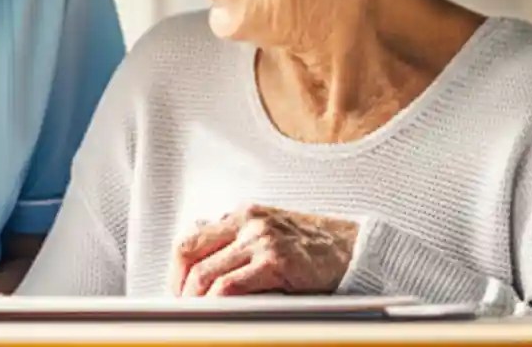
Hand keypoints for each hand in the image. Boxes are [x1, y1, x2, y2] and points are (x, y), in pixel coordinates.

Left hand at [169, 204, 357, 296]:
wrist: (356, 249)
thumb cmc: (313, 246)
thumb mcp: (269, 229)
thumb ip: (236, 235)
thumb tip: (199, 234)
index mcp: (243, 214)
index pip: (190, 238)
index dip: (176, 269)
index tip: (177, 291)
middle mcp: (248, 222)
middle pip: (189, 252)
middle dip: (178, 285)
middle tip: (181, 308)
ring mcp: (261, 240)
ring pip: (206, 272)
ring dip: (194, 300)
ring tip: (197, 316)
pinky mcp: (276, 261)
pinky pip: (231, 285)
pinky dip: (216, 303)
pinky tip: (217, 314)